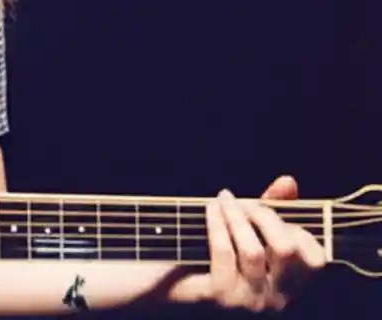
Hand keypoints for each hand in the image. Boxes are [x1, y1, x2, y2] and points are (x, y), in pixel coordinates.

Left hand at [200, 175, 326, 311]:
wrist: (168, 289)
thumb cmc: (212, 260)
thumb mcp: (247, 234)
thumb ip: (271, 211)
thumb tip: (288, 181)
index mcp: (289, 289)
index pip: (314, 261)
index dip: (299, 230)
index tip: (272, 212)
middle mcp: (274, 300)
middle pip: (286, 251)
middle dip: (265, 216)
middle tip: (244, 201)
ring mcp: (247, 301)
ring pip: (253, 251)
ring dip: (238, 216)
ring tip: (224, 200)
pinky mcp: (218, 298)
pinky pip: (224, 252)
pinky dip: (218, 223)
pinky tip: (211, 208)